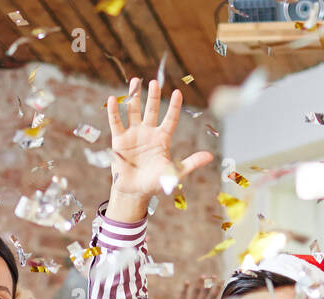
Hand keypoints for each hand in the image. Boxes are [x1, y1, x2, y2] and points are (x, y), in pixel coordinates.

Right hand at [105, 78, 214, 220]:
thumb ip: (191, 163)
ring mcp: (133, 135)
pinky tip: (112, 99)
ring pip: (134, 111)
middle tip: (154, 82)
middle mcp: (148, 133)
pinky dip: (114, 111)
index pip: (170, 119)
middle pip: (151, 110)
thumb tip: (210, 156)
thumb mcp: (174, 173)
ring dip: (134, 97)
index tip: (178, 92)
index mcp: (162, 139)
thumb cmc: (156, 183)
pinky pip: (116, 122)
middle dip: (153, 96)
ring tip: (135, 81)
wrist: (135, 192)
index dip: (174, 107)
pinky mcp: (119, 140)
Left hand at [171, 279, 219, 298]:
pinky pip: (183, 296)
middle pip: (205, 293)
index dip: (217, 289)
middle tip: (214, 276)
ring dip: (199, 284)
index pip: (212, 298)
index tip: (221, 282)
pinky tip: (186, 282)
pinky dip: (184, 289)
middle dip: (210, 284)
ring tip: (203, 276)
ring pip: (195, 293)